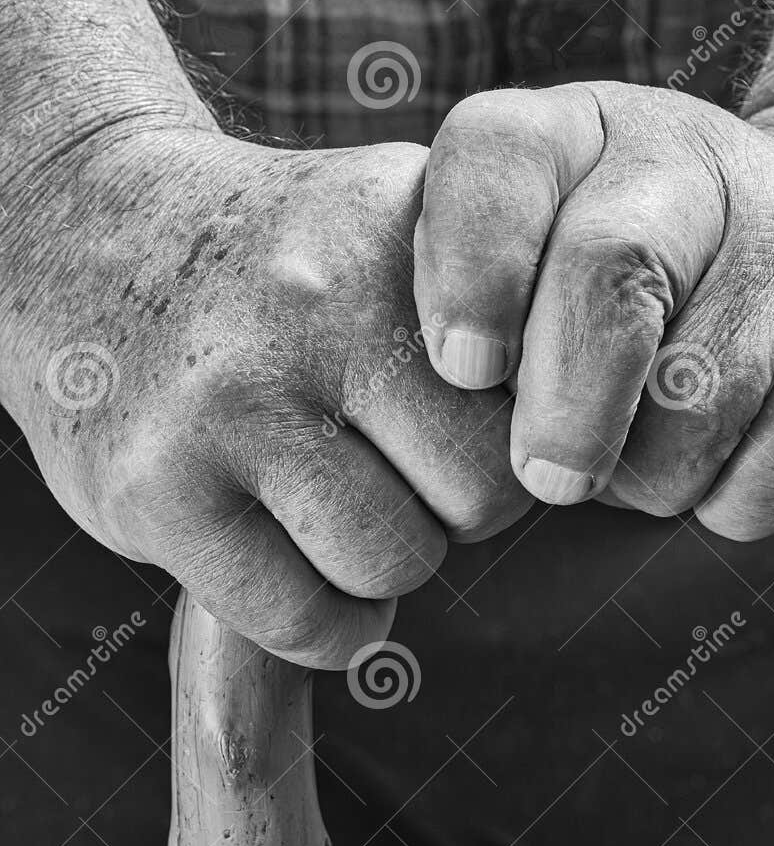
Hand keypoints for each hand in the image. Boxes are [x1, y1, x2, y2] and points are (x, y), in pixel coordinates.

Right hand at [1, 125, 529, 664]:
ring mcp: (229, 398)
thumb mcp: (391, 222)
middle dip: (462, 508)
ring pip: (395, 558)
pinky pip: (306, 619)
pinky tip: (299, 568)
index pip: (548, 392)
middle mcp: (317, 299)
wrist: (86, 239)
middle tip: (405, 478)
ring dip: (384, 563)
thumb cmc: (282, 266)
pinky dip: (326, 623)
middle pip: (485, 488)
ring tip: (341, 510)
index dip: (522, 434)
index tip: (478, 429)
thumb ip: (503, 293)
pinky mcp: (157, 490)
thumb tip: (615, 425)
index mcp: (401, 229)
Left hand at [413, 81, 773, 538]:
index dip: (467, 275)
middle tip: (550, 478)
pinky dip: (732, 500)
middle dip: (565, 414)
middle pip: (608, 280)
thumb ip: (473, 296)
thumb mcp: (551, 243)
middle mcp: (694, 154)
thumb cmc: (651, 272)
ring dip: (651, 477)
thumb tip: (436, 408)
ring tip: (647, 460)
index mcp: (582, 128)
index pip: (497, 159)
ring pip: (695, 402)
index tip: (464, 367)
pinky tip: (728, 464)